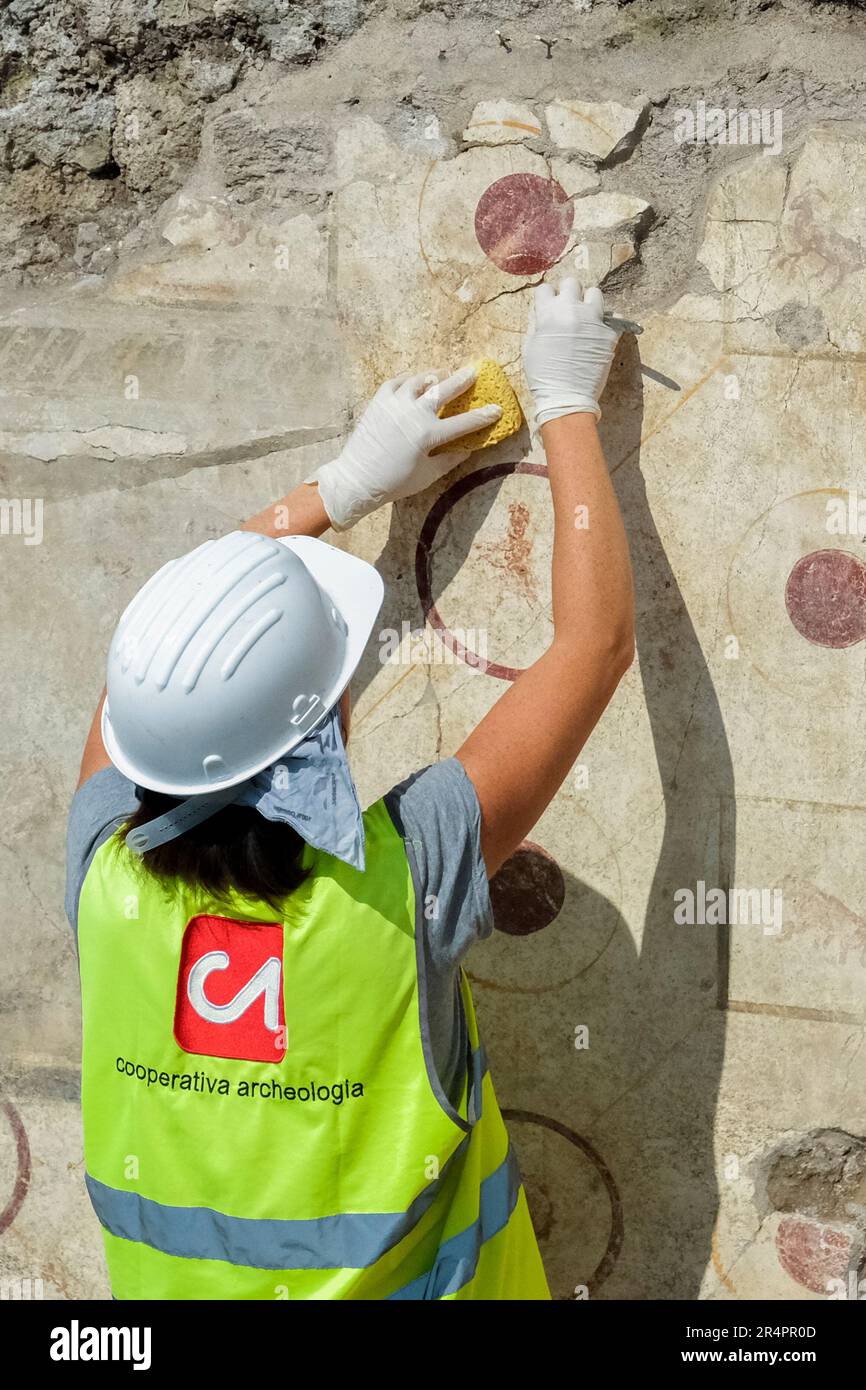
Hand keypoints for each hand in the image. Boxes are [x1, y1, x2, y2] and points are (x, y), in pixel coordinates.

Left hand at [307, 366, 501, 530]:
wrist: (357, 478)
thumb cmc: (395, 482)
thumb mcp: (427, 475)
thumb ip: (449, 460)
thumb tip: (466, 450)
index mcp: (429, 434)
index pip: (464, 423)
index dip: (483, 416)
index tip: (497, 409)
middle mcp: (414, 413)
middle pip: (444, 389)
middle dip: (462, 380)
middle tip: (472, 371)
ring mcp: (395, 403)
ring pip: (420, 380)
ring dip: (433, 377)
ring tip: (441, 376)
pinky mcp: (379, 400)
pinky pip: (397, 382)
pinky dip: (408, 380)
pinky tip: (414, 382)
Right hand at [522, 278, 619, 426]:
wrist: (567, 398)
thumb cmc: (543, 376)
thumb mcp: (530, 348)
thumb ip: (535, 324)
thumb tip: (540, 312)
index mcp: (548, 313)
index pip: (546, 289)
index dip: (547, 298)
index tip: (549, 306)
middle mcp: (572, 310)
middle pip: (572, 283)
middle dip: (569, 294)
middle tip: (569, 309)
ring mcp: (593, 320)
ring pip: (595, 293)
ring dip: (589, 303)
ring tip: (586, 318)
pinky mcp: (609, 333)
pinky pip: (615, 318)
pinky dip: (609, 322)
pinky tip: (601, 332)